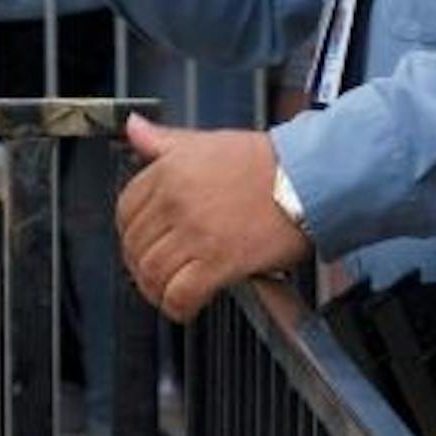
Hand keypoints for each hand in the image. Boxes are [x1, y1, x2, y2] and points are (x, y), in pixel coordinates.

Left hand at [116, 115, 307, 320]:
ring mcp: (195, 233)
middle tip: (157, 271)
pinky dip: (178, 307)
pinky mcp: (218, 262)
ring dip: (156, 289)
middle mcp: (177, 201)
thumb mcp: (209, 141)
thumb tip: (135, 128)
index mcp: (170, 170)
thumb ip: (165, 140)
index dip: (131, 232)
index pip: (126, 210)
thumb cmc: (269, 162)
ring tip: (171, 291)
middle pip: (135, 246)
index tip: (143, 241)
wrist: (310, 178)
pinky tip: (188, 305)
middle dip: (141, 264)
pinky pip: (180, 295)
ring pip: (152, 273)